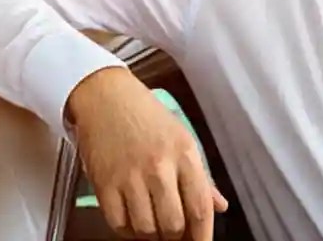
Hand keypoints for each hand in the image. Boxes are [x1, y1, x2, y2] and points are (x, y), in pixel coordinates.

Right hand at [67, 67, 229, 239]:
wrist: (104, 96)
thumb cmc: (145, 115)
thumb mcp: (181, 137)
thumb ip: (200, 176)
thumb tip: (219, 205)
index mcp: (184, 153)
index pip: (200, 208)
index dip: (202, 237)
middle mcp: (158, 166)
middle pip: (173, 225)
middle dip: (175, 237)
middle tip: (172, 234)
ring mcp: (129, 176)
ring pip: (146, 229)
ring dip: (150, 235)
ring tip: (152, 226)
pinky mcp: (104, 183)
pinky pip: (118, 224)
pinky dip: (127, 230)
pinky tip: (132, 220)